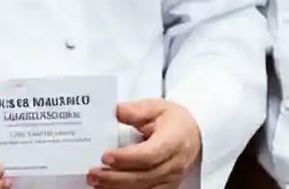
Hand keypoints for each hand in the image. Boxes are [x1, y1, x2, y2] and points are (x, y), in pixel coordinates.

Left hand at [87, 99, 201, 188]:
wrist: (194, 135)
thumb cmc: (175, 121)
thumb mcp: (157, 107)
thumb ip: (136, 110)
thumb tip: (117, 111)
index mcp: (173, 141)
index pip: (149, 155)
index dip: (126, 158)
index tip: (106, 156)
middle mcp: (173, 164)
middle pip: (143, 176)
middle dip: (115, 177)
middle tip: (93, 173)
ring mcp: (171, 179)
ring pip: (144, 188)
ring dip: (117, 187)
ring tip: (96, 181)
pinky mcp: (166, 187)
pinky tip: (109, 188)